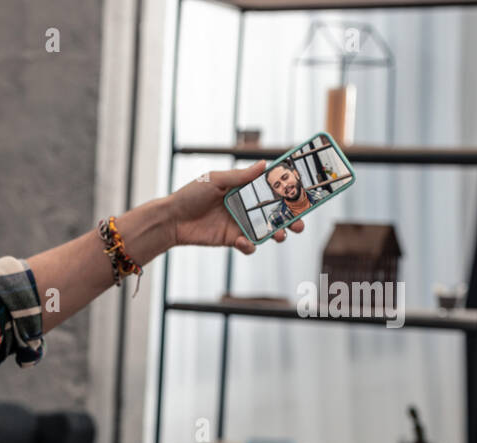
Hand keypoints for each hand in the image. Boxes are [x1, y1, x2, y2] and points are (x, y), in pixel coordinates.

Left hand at [165, 159, 303, 254]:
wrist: (172, 220)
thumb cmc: (190, 195)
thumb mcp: (215, 180)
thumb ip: (240, 176)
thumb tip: (265, 165)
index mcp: (244, 188)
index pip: (271, 187)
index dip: (288, 189)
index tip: (304, 190)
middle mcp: (246, 206)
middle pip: (275, 211)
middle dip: (291, 217)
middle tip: (300, 222)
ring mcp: (240, 223)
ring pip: (267, 230)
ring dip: (277, 233)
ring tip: (281, 235)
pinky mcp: (232, 239)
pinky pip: (248, 244)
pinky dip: (250, 245)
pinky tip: (244, 241)